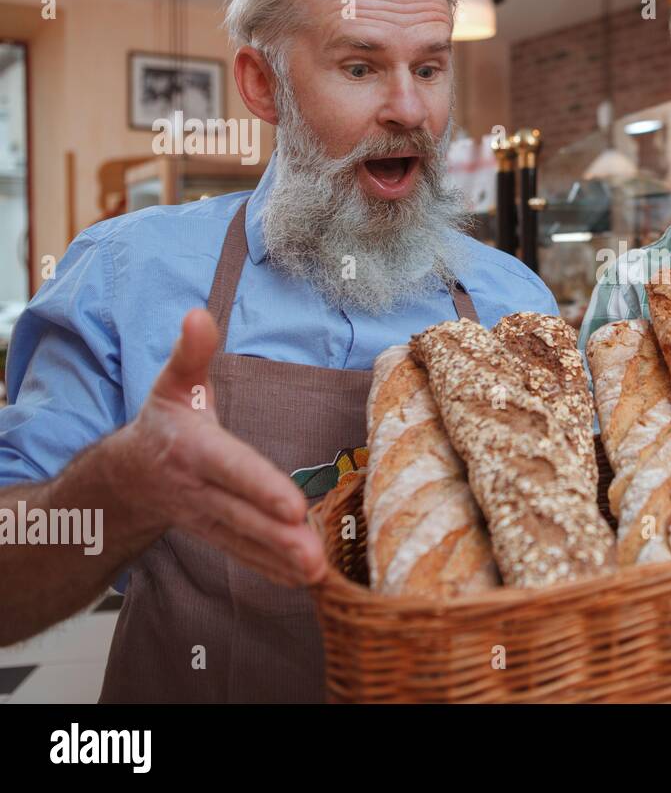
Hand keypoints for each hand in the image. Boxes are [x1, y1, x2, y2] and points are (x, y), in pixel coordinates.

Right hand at [115, 308, 327, 586]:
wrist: (126, 476)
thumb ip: (192, 351)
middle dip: (277, 537)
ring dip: (280, 561)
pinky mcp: (217, 537)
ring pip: (245, 543)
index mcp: (193, 450)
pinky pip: (244, 557)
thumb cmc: (164, 422)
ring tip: (317, 573)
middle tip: (313, 556)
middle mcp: (198, 490)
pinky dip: (273, 571)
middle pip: (241, 516)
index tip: (293, 506)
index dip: (260, 488)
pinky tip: (306, 582)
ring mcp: (206, 520)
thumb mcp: (173, 382)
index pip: (231, 470)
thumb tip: (198, 313)